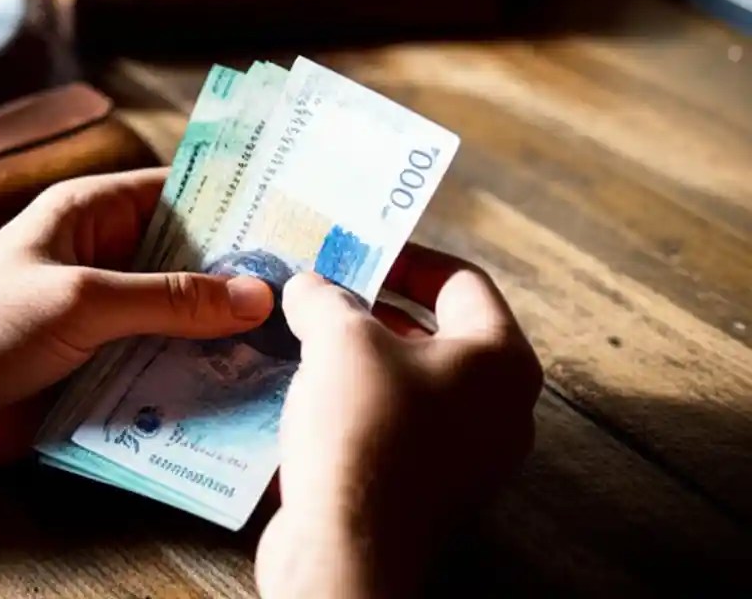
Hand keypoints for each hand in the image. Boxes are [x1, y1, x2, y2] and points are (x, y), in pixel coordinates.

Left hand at [0, 168, 273, 477]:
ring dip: (222, 338)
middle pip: (187, 264)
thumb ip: (169, 297)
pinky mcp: (97, 372)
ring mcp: (101, 320)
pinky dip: (194, 379)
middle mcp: (101, 261)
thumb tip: (256, 295)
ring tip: (296, 352)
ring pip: (178, 322)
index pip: (177, 196)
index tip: (299, 222)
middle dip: (240, 282)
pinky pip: (157, 369)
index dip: (234, 207)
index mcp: (89, 215)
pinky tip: (246, 396)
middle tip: (314, 298)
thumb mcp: (81, 299)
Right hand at [256, 245, 542, 598]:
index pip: (461, 280)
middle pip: (435, 333)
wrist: (348, 550)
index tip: (355, 251)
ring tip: (301, 340)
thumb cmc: (363, 430)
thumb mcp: (339, 340)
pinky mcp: (427, 493)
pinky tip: (304, 398)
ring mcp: (467, 457)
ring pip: (410, 384)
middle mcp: (498, 408)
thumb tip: (311, 287)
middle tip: (319, 294)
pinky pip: (394, 429)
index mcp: (500, 359)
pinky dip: (354, 407)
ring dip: (357, 359)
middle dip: (372, 309)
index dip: (405, 256)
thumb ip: (327, 299)